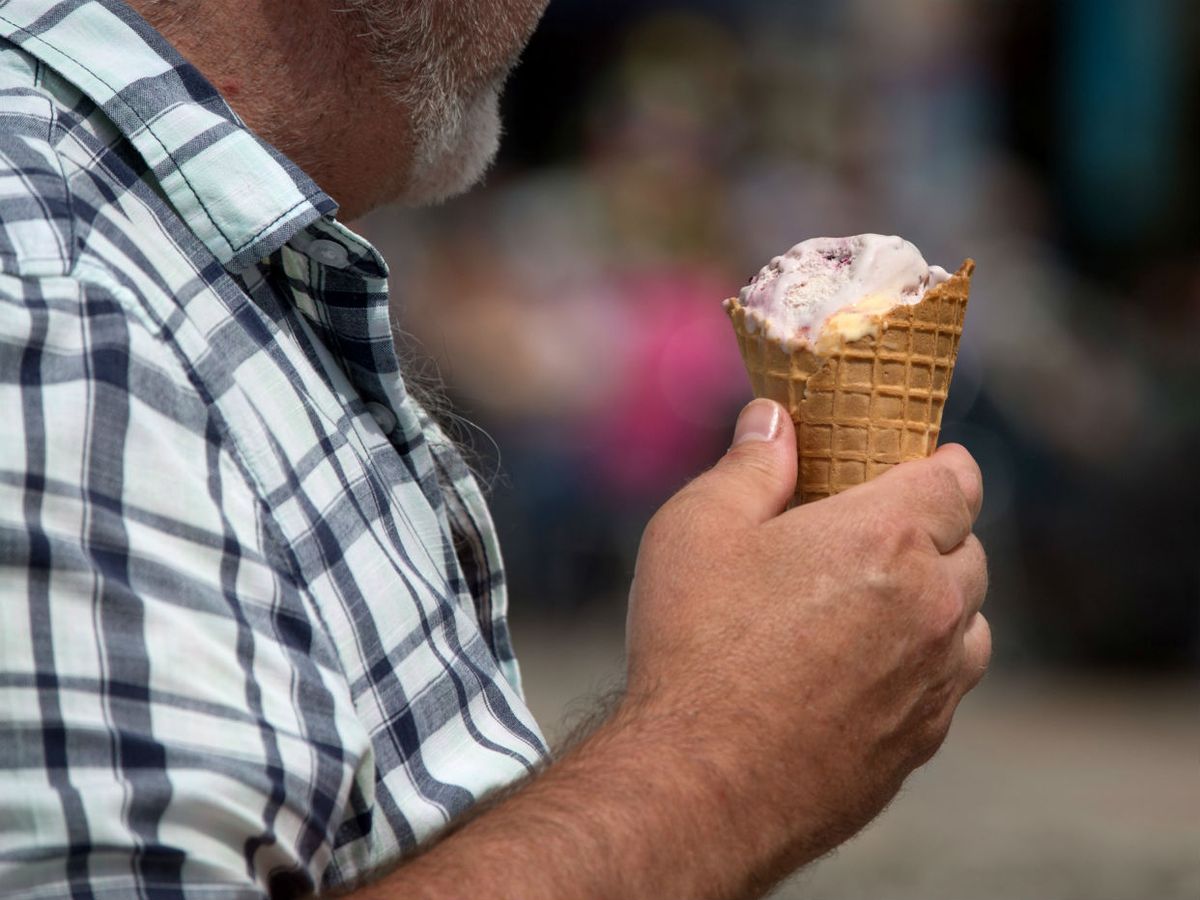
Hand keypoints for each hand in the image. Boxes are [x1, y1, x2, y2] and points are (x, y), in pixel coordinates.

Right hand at [625, 398, 989, 859]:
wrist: (702, 784)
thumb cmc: (695, 646)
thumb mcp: (698, 529)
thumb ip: (750, 464)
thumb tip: (774, 418)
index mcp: (886, 538)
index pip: (958, 481)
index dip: (943, 465)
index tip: (924, 462)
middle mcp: (931, 607)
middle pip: (971, 551)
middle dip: (937, 535)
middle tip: (880, 535)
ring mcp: (934, 683)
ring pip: (969, 624)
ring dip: (938, 605)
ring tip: (877, 607)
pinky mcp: (921, 743)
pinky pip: (945, 687)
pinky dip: (923, 666)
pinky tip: (864, 673)